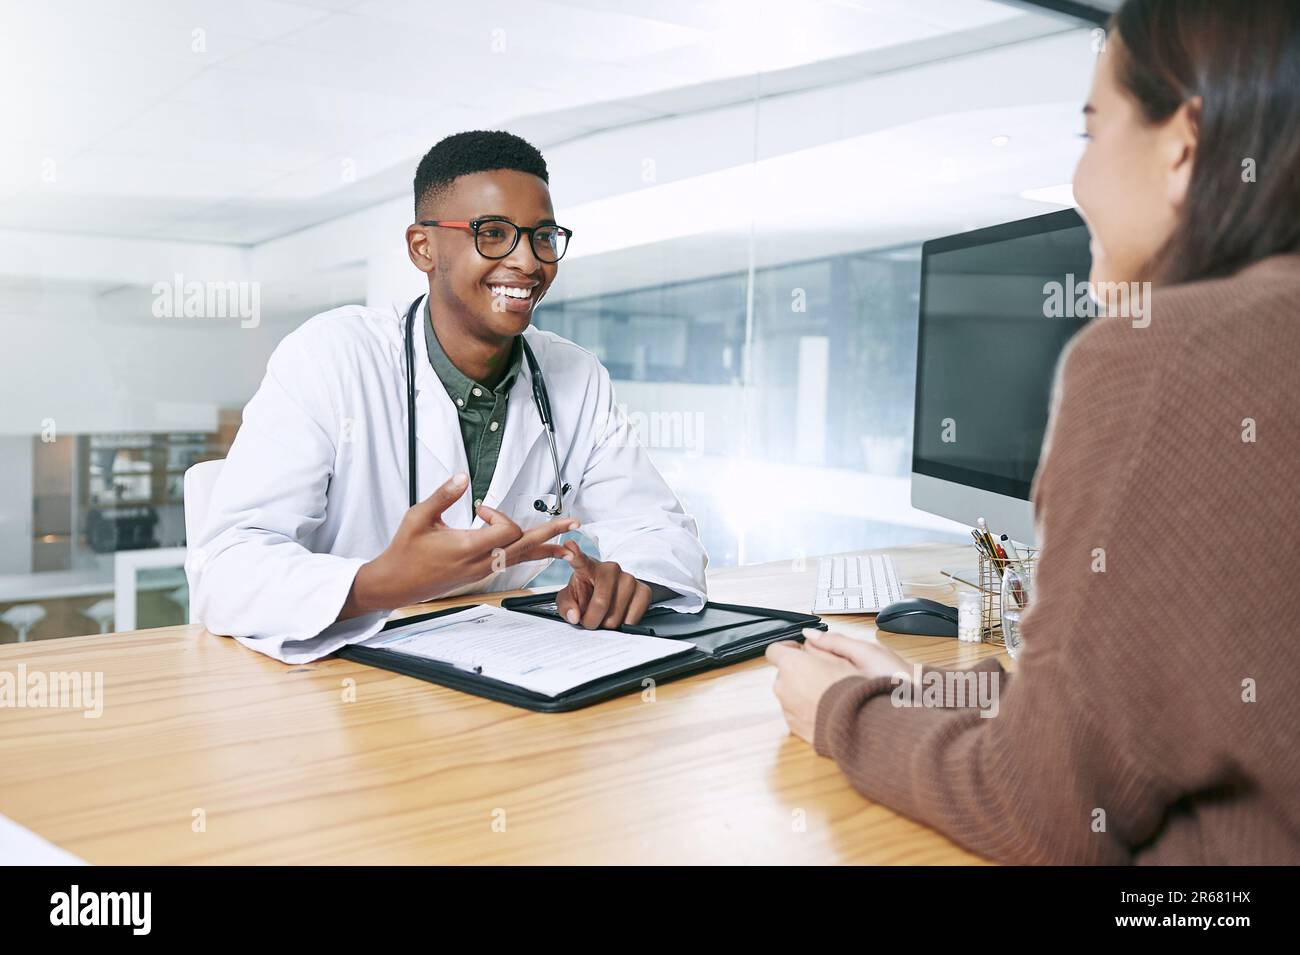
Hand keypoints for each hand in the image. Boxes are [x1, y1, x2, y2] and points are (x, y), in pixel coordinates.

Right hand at [340, 473, 576, 618]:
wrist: (396, 583)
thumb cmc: (405, 550)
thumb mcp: (419, 517)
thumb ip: (443, 496)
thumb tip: (463, 477)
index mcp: (466, 548)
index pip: (505, 531)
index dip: (499, 515)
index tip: (481, 509)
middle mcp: (480, 563)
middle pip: (524, 547)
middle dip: (550, 534)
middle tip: (573, 524)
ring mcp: (482, 572)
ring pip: (521, 558)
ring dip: (544, 547)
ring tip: (568, 542)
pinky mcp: (480, 574)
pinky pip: (511, 563)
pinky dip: (528, 554)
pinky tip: (540, 551)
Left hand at [554, 540, 653, 629]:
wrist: (609, 594)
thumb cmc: (586, 595)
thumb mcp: (569, 600)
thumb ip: (566, 607)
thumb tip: (575, 616)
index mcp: (588, 567)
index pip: (580, 560)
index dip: (575, 554)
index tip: (569, 544)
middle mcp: (611, 569)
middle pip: (601, 604)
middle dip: (592, 621)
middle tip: (590, 620)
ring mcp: (630, 578)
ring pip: (616, 617)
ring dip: (607, 625)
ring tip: (604, 616)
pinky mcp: (644, 590)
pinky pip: (632, 620)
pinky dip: (622, 625)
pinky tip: (618, 616)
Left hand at [766, 630, 908, 743]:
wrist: (865, 728)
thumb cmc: (857, 691)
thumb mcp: (847, 656)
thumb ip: (824, 643)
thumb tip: (810, 636)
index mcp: (792, 665)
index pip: (775, 650)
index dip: (789, 648)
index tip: (802, 650)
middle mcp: (784, 688)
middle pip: (784, 673)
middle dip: (799, 670)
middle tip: (824, 672)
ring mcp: (788, 709)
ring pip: (790, 693)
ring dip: (804, 690)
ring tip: (830, 692)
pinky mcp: (796, 727)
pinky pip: (797, 712)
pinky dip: (808, 708)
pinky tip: (829, 708)